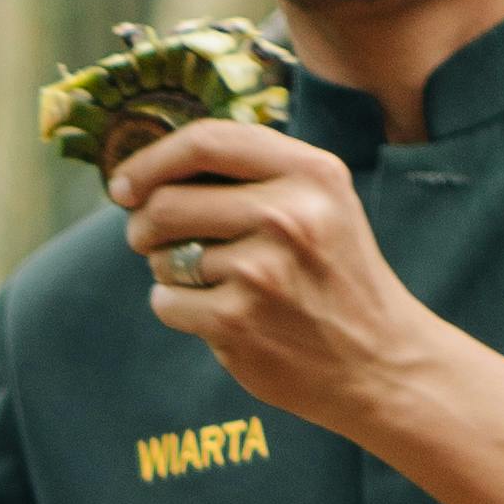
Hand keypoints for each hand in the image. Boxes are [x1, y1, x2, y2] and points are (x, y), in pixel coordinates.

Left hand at [106, 119, 438, 443]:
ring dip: (169, 269)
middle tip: (151, 240)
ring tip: (213, 282)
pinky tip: (218, 316)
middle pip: (167, 202)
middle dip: (145, 224)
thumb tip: (156, 164)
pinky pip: (166, 302)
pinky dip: (177, 308)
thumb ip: (256, 172)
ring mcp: (262, 272)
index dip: (151, 160)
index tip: (124, 184)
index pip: (206, 142)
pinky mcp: (238, 323)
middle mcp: (289, 215)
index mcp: (311, 173)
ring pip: (163, 257)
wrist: (379, 361)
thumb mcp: (321, 203)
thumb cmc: (335, 275)